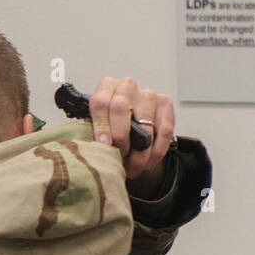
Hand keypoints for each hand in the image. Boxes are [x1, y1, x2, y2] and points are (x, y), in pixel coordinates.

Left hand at [88, 76, 174, 191]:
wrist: (131, 127)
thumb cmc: (110, 128)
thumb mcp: (96, 128)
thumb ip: (92, 134)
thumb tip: (89, 151)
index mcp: (105, 88)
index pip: (101, 102)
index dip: (102, 125)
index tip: (103, 145)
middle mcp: (126, 86)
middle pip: (121, 107)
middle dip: (120, 136)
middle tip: (120, 155)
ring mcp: (147, 94)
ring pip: (145, 122)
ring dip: (140, 151)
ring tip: (134, 167)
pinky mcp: (165, 104)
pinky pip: (164, 130)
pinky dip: (156, 151)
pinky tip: (148, 162)